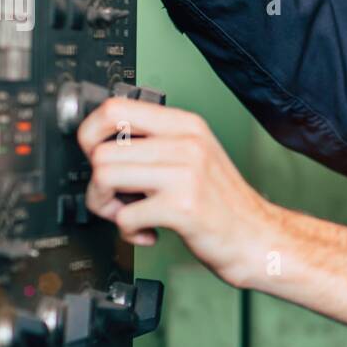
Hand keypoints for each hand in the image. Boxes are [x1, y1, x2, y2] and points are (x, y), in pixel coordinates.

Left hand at [76, 97, 277, 286]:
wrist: (257, 238)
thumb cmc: (222, 204)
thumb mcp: (195, 156)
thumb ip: (156, 143)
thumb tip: (102, 143)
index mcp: (186, 125)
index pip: (114, 108)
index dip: (90, 133)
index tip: (93, 155)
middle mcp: (187, 143)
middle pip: (102, 151)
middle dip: (98, 183)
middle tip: (116, 199)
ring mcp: (186, 173)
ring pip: (105, 178)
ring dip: (108, 207)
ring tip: (130, 214)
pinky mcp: (182, 207)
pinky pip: (124, 216)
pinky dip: (128, 231)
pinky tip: (148, 231)